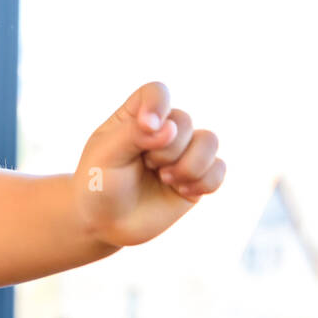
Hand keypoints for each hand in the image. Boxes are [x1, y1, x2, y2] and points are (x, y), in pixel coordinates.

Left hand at [71, 81, 225, 246]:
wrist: (105, 224)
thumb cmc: (98, 184)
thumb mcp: (106, 156)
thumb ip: (133, 134)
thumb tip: (170, 128)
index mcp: (135, 117)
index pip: (157, 93)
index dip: (158, 106)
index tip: (147, 127)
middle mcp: (163, 131)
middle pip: (185, 121)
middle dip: (167, 149)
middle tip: (148, 165)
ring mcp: (181, 154)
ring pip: (210, 142)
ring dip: (190, 164)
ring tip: (166, 179)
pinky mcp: (196, 178)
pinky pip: (219, 170)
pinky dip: (204, 182)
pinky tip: (183, 191)